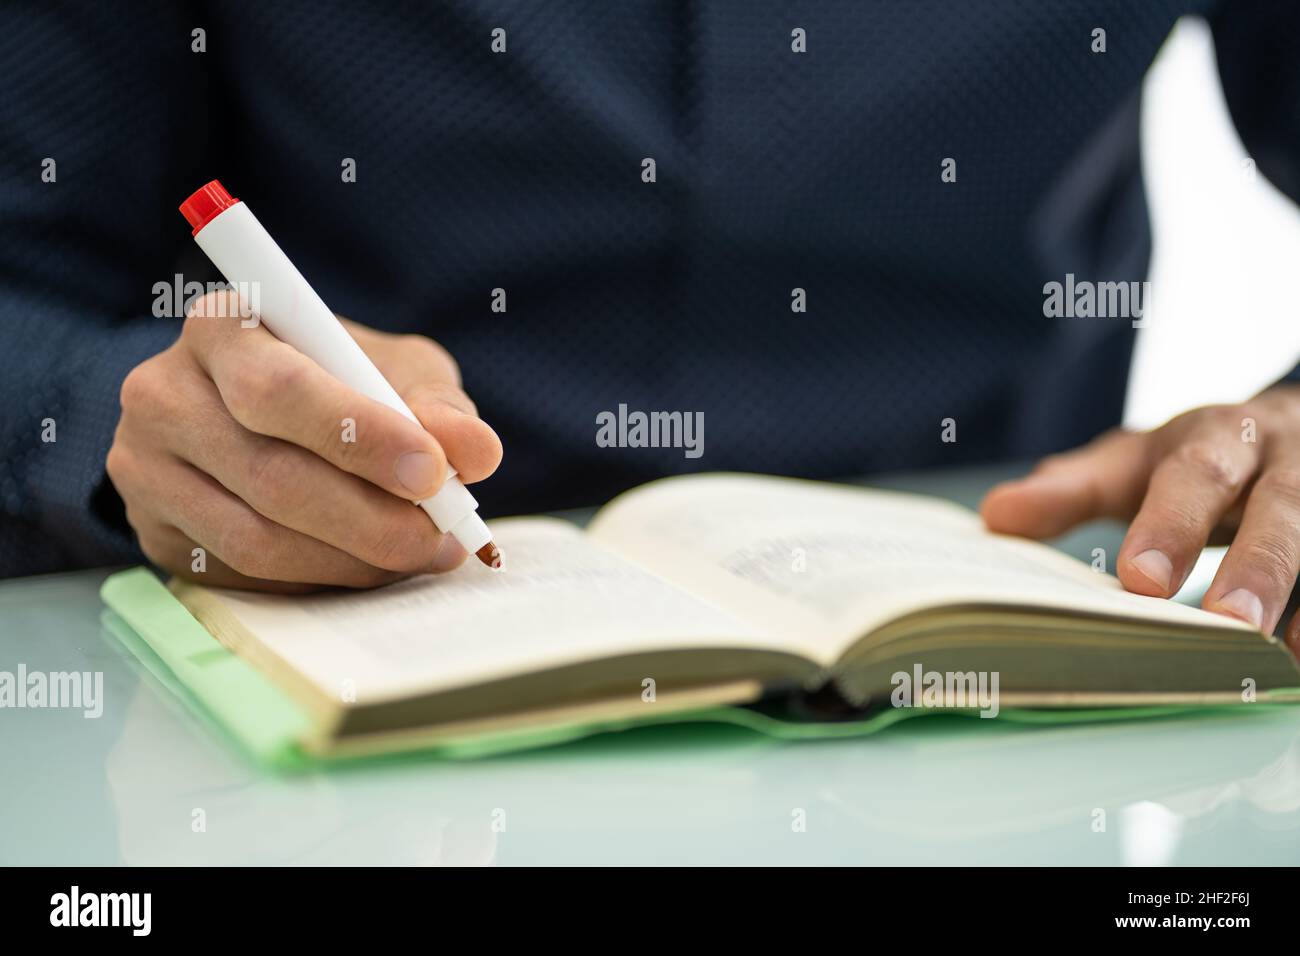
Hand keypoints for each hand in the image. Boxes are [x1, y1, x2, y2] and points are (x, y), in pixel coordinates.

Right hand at [107, 290, 502, 591]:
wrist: (266, 415)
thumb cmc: (342, 380)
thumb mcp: (395, 369)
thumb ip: (437, 405)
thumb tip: (477, 452)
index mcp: (222, 327)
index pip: (280, 390)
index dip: (360, 437)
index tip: (432, 474)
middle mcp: (164, 392)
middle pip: (270, 474)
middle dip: (370, 516)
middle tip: (439, 535)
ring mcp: (147, 468)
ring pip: (256, 539)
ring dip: (353, 559)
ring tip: (420, 552)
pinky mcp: (155, 533)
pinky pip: (245, 576)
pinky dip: (321, 578)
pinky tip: (369, 565)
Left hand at [981, 385, 1299, 653]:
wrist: (1294, 428)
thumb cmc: (1197, 461)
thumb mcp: (1133, 465)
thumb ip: (1071, 491)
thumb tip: (995, 516)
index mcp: (1214, 438)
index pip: (1188, 475)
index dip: (1168, 524)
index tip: (1139, 579)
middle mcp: (1279, 457)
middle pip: (1279, 503)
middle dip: (1258, 561)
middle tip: (1227, 622)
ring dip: (1299, 588)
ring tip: (1278, 653)